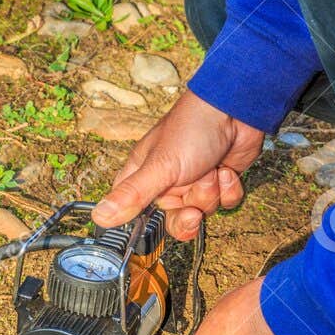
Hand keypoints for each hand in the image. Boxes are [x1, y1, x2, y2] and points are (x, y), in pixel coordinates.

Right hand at [92, 90, 263, 239]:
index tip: (155, 223)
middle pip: (173, 219)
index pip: (132, 209)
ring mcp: (195, 182)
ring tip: (212, 172)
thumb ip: (132, 195)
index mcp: (145, 175)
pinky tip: (227, 171)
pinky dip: (229, 190)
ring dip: (210, 194)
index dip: (143, 222)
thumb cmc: (191, 129)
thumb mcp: (159, 166)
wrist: (235, 111)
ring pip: (201, 211)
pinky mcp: (220, 182)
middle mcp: (169, 182)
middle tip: (192, 209)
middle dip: (187, 213)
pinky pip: (225, 202)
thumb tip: (99, 216)